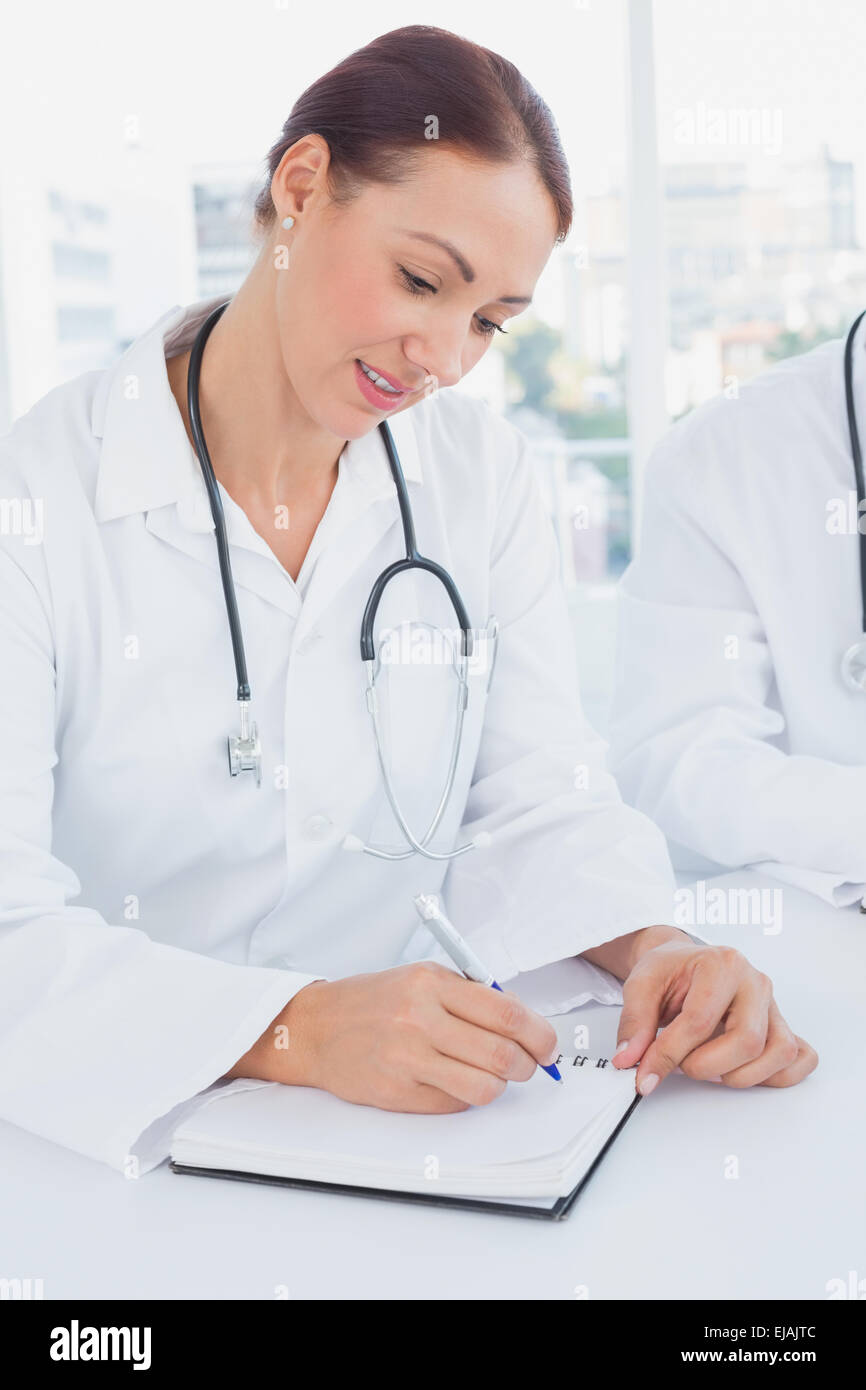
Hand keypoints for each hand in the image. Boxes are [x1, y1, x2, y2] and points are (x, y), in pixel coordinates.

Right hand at [227, 962, 559, 1112]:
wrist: (316, 1027)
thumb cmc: (374, 1001)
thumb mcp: (421, 978)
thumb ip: (470, 996)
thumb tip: (524, 1025)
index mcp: (432, 983)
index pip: (507, 1012)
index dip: (540, 1034)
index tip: (548, 1045)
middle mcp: (420, 1018)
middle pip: (502, 1054)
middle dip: (528, 1065)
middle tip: (529, 1065)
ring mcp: (407, 1058)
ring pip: (485, 1087)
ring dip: (501, 1086)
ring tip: (494, 1076)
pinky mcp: (397, 1092)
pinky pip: (455, 1104)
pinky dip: (466, 1097)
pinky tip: (455, 1082)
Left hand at [607, 927, 817, 1093]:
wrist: (686, 962)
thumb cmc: (670, 971)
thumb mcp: (641, 985)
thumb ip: (634, 1022)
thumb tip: (629, 1060)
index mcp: (722, 964)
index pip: (700, 1020)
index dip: (669, 1054)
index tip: (646, 1074)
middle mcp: (756, 982)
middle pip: (747, 1041)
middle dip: (707, 1066)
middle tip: (682, 1064)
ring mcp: (774, 1006)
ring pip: (777, 1053)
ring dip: (740, 1075)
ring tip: (709, 1065)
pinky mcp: (783, 1026)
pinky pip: (801, 1058)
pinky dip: (777, 1075)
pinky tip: (744, 1071)